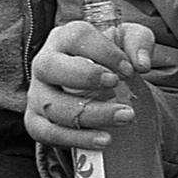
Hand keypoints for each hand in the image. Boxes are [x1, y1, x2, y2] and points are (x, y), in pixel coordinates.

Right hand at [25, 18, 156, 148]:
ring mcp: (36, 94)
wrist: (101, 90)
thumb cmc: (112, 60)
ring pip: (52, 105)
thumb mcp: (130, 42)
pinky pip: (48, 133)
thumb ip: (139, 42)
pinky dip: (77, 139)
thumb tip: (141, 64)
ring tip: (125, 117)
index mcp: (64, 38)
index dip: (104, 52)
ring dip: (90, 114)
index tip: (129, 68)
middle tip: (116, 84)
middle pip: (49, 67)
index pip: (76, 38)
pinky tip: (104, 139)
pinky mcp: (36, 122)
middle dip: (85, 77)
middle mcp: (44, 63)